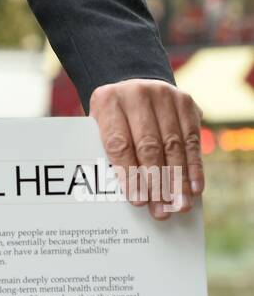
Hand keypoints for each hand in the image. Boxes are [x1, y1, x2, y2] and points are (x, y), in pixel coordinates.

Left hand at [88, 79, 203, 221]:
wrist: (133, 85)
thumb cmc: (114, 118)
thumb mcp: (101, 129)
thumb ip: (109, 156)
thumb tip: (130, 195)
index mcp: (107, 100)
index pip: (119, 143)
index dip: (129, 175)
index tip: (138, 200)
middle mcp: (136, 94)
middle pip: (149, 146)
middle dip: (156, 183)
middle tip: (161, 210)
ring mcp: (163, 94)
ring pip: (173, 145)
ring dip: (178, 180)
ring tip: (179, 206)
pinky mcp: (185, 101)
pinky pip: (192, 139)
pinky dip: (194, 167)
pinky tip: (194, 189)